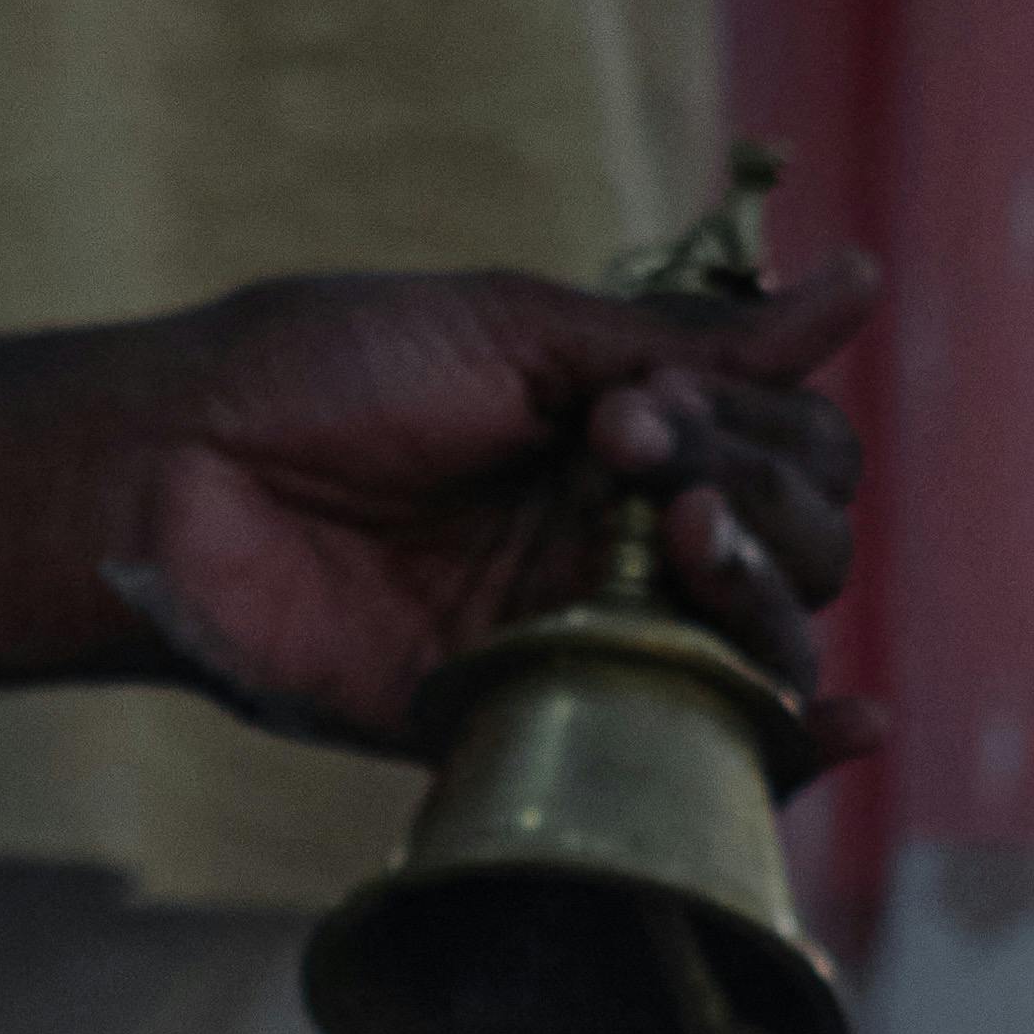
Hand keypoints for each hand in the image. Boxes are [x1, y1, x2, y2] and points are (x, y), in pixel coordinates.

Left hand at [105, 260, 877, 756]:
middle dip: (767, 504)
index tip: (643, 408)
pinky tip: (840, 720)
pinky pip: (677, 748)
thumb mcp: (513, 330)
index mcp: (624, 432)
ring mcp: (581, 632)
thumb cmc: (318, 376)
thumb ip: (690, 345)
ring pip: (757, 643)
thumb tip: (860, 285)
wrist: (174, 476)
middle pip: (797, 543)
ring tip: (694, 551)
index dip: (761, 430)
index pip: (788, 444)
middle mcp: (620, 535)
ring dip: (767, 598)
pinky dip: (782, 743)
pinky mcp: (528, 721)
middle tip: (655, 474)